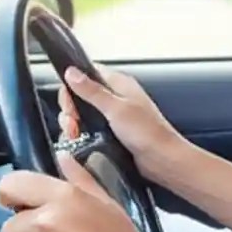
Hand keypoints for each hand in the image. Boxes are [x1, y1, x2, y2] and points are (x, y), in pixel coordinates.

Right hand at [58, 66, 184, 180]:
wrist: (163, 160)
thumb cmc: (148, 132)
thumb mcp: (116, 108)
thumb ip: (92, 91)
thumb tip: (72, 72)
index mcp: (119, 84)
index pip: (87, 74)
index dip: (73, 85)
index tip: (69, 102)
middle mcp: (115, 98)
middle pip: (80, 96)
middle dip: (70, 110)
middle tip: (72, 123)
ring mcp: (113, 116)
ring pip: (82, 115)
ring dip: (74, 125)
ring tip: (75, 135)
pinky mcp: (112, 133)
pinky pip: (89, 130)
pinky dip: (82, 136)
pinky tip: (81, 143)